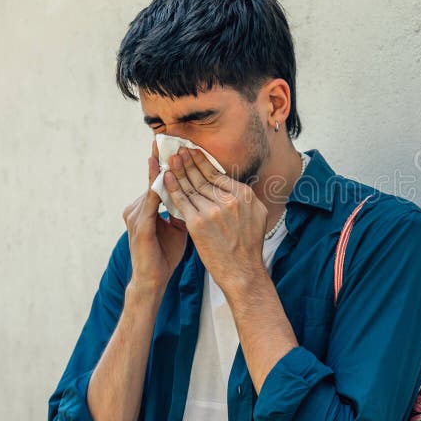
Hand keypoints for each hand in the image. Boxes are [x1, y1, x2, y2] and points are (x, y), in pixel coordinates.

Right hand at [122, 138, 188, 293]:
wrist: (152, 280)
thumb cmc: (165, 254)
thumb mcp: (178, 227)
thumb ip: (184, 210)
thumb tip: (199, 196)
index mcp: (146, 207)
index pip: (159, 180)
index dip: (167, 164)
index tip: (176, 146)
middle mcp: (138, 207)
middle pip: (153, 179)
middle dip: (161, 160)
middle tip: (167, 139)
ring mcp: (136, 215)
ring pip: (152, 187)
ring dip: (160, 170)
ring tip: (167, 152)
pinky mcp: (140, 225)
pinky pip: (151, 203)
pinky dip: (158, 189)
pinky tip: (164, 178)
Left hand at [162, 147, 267, 287]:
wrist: (242, 271)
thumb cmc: (248, 246)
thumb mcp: (256, 216)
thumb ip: (245, 199)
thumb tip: (236, 187)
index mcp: (244, 195)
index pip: (218, 174)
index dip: (203, 162)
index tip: (193, 152)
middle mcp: (230, 200)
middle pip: (203, 177)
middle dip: (188, 161)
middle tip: (178, 149)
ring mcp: (213, 211)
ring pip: (191, 187)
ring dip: (178, 171)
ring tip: (169, 159)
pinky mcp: (198, 223)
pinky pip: (182, 201)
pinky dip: (172, 188)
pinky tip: (164, 178)